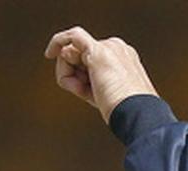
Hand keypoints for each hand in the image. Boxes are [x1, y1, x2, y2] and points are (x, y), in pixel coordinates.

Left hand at [44, 27, 159, 123]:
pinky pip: (70, 38)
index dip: (81, 78)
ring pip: (72, 53)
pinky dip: (57, 42)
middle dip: (74, 75)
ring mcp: (109, 48)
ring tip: (83, 91)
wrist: (138, 115)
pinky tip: (49, 53)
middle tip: (84, 93)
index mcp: (123, 59)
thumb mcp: (106, 97)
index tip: (86, 95)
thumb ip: (90, 82)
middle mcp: (117, 49)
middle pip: (79, 55)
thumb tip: (68, 63)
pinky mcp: (97, 51)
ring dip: (68, 74)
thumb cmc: (126, 113)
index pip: (90, 61)